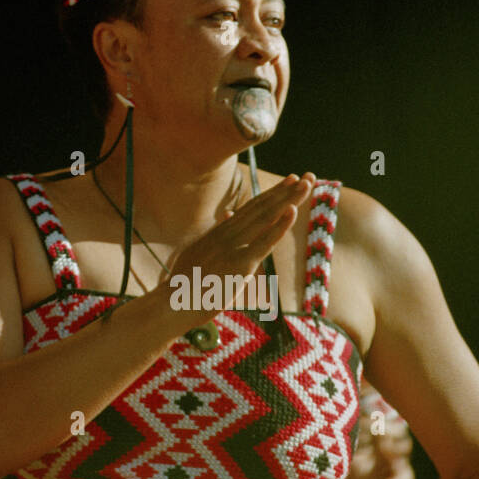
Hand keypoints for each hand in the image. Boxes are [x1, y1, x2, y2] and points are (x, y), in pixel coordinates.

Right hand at [161, 172, 314, 336]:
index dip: (272, 195)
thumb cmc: (184, 285)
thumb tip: (228, 214)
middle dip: (285, 191)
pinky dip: (279, 225)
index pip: (250, 209)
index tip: (289, 182)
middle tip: (307, 176)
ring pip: (265, 218)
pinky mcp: (240, 264)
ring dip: (288, 199)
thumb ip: (215, 233)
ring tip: (306, 184)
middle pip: (261, 207)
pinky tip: (292, 210)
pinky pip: (264, 241)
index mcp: (218, 233)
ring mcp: (233, 247)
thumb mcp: (198, 252)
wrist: (172, 302)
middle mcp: (227, 234)